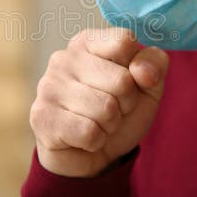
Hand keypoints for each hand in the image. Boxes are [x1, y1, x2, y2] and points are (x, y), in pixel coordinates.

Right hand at [30, 28, 168, 177]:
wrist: (93, 154)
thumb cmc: (118, 111)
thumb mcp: (148, 85)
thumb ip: (154, 64)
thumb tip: (142, 72)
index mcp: (88, 42)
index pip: (124, 42)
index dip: (138, 71)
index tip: (128, 82)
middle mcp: (63, 58)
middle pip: (121, 81)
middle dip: (126, 104)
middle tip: (113, 109)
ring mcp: (48, 86)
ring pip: (106, 109)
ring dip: (111, 125)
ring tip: (97, 123)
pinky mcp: (42, 116)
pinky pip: (89, 132)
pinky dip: (95, 141)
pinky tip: (84, 137)